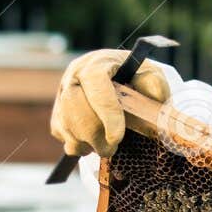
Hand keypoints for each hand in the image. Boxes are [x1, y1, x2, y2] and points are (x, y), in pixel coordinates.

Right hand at [49, 49, 171, 156]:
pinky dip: (76, 144)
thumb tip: (152, 92)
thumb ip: (155, 85)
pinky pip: (60, 132)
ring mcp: (62, 92)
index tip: (117, 137)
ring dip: (85, 142)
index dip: (105, 112)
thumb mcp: (152, 78)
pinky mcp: (57, 110)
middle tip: (111, 149)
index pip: (95, 81)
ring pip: (65, 122)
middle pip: (73, 104)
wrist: (122, 86)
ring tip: (104, 147)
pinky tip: (92, 143)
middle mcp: (75, 74)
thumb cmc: (139, 83)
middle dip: (93, 134)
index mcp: (98, 62)